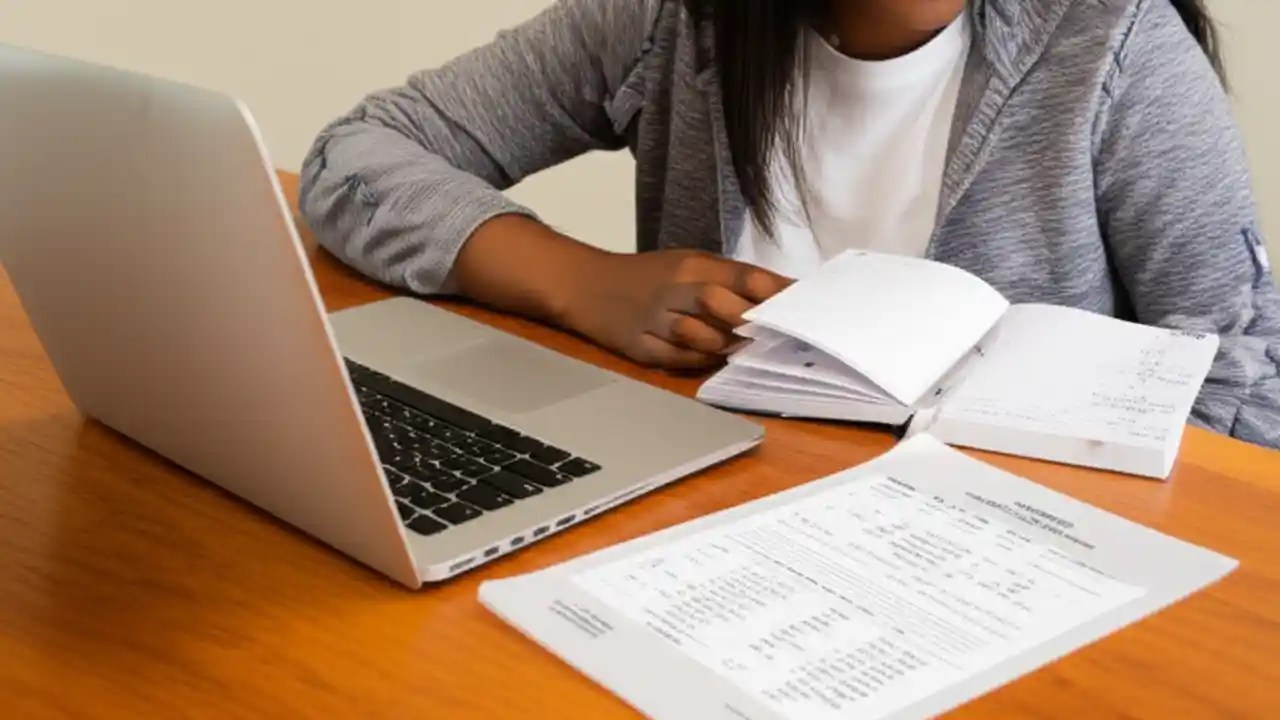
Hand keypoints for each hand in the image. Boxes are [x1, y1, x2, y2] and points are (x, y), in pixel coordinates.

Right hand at [563, 249, 792, 369]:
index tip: (805, 305)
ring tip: (743, 349)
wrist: (587, 285)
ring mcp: (654, 319)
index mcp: (692, 266)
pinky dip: (697, 361)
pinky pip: (676, 360)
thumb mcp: (689, 264)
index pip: (744, 276)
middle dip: (751, 321)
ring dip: (725, 345)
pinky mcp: (639, 346)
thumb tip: (782, 294)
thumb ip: (731, 279)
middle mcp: (674, 289)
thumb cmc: (648, 277)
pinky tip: (709, 358)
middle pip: (721, 304)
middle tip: (776, 334)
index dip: (777, 293)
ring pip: (699, 336)